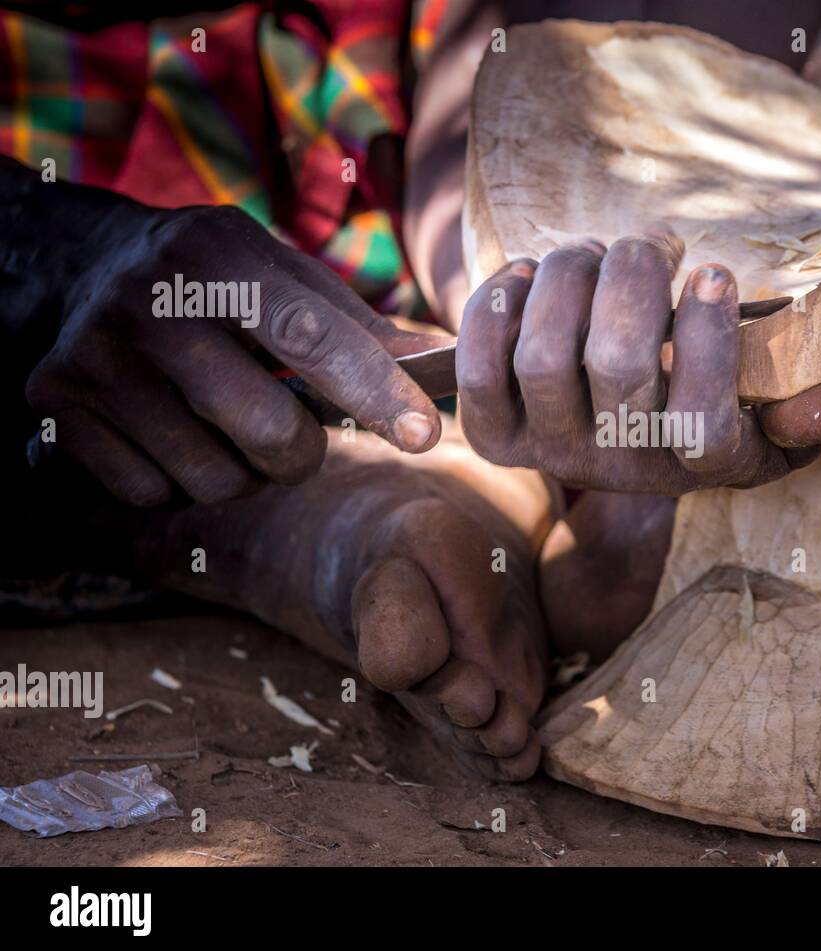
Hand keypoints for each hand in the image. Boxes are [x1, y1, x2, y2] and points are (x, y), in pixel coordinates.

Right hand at [26, 203, 448, 505]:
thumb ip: (353, 323)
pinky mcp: (58, 405)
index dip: (373, 390)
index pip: (310, 334)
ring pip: (216, 480)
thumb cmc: (213, 277)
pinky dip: (180, 481)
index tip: (423, 432)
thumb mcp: (280, 273)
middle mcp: (149, 302)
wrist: (81, 265)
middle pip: (269, 433)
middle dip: (303, 453)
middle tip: (294, 434)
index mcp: (218, 255)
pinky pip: (155, 495)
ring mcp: (95, 357)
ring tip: (225, 426)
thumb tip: (433, 366)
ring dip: (243, 472)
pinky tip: (171, 434)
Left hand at [455, 227, 820, 493]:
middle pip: (617, 366)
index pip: (702, 424)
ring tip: (597, 252)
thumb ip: (796, 419)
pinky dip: (498, 305)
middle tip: (656, 244)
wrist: (613, 445)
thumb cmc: (701, 412)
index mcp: (693, 467)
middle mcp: (619, 469)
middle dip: (636, 279)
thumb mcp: (764, 428)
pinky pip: (477, 366)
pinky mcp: (492, 434)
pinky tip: (531, 275)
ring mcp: (549, 453)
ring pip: (545, 356)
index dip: (708, 338)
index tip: (714, 272)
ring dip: (572, 277)